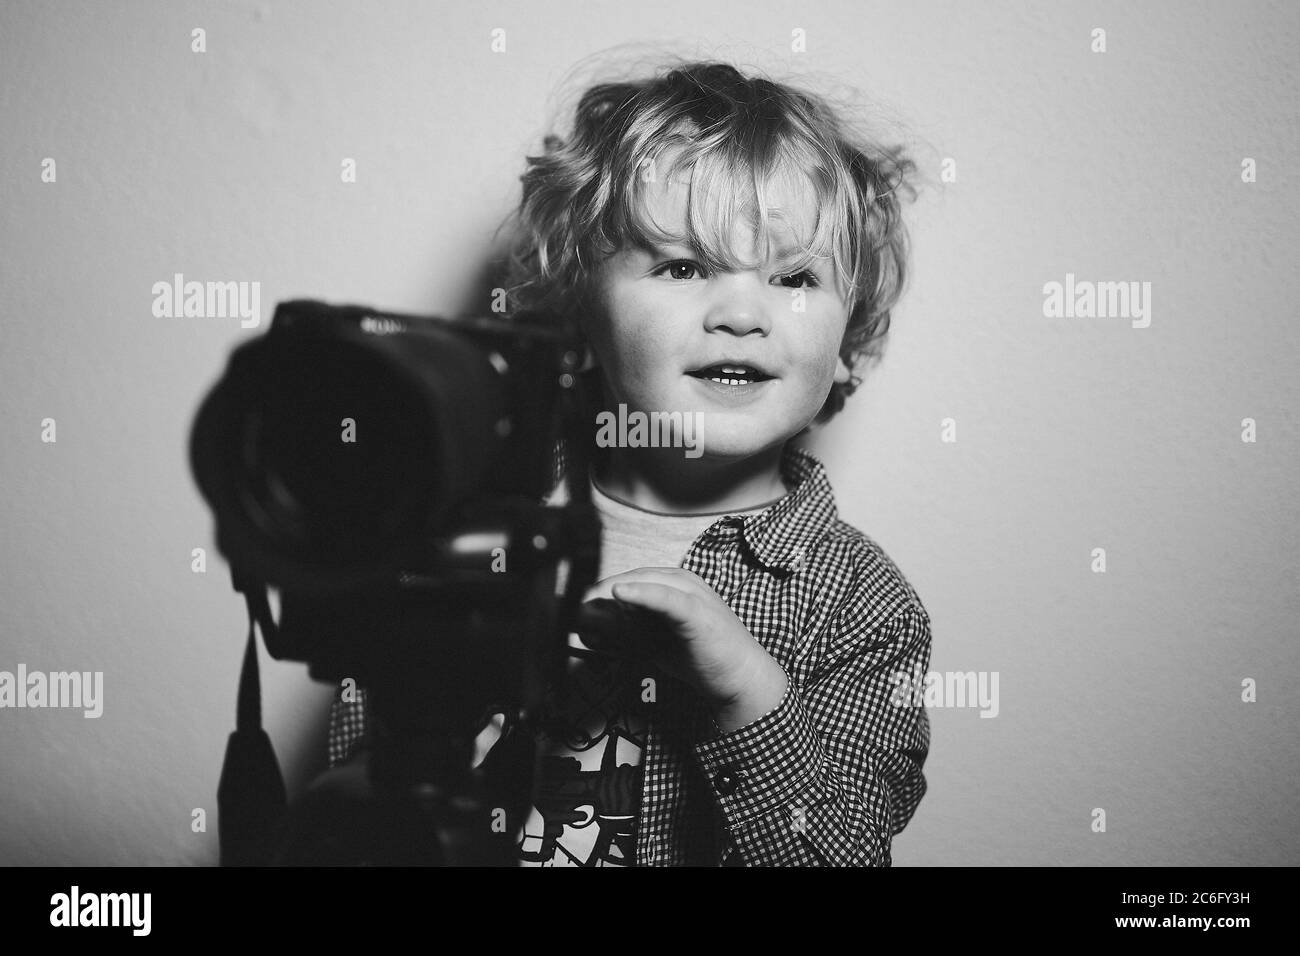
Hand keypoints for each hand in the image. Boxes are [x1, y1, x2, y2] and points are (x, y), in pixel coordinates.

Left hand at [577, 567, 788, 732]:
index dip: (597, 592)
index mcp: (671, 585)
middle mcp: (680, 581)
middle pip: (630, 578)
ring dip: (609, 595)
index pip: (626, 580)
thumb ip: (624, 635)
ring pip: (643, 584)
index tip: (571, 607)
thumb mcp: (653, 643)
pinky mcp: (696, 611)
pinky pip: (665, 597)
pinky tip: (619, 592)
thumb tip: (587, 633)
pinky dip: (641, 593)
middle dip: (597, 594)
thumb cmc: (700, 657)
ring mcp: (690, 593)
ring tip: (582, 607)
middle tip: (569, 611)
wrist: (739, 677)